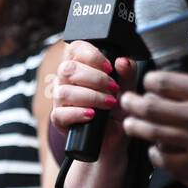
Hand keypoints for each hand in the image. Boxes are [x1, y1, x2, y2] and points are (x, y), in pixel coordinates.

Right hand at [49, 42, 138, 158]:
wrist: (114, 138)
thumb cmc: (117, 109)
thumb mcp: (127, 89)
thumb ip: (128, 73)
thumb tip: (122, 61)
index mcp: (80, 66)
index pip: (75, 49)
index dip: (91, 55)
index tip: (109, 67)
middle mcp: (66, 80)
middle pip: (68, 69)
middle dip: (95, 78)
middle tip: (114, 89)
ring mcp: (60, 100)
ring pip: (63, 91)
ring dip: (90, 96)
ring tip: (109, 103)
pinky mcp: (59, 120)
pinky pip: (60, 113)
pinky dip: (77, 113)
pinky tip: (92, 115)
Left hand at [119, 60, 187, 187]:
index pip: (164, 82)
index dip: (151, 80)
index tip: (150, 81)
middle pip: (151, 108)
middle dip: (134, 102)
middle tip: (127, 101)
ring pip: (155, 135)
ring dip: (138, 128)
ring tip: (130, 124)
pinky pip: (171, 163)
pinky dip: (158, 156)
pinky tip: (156, 151)